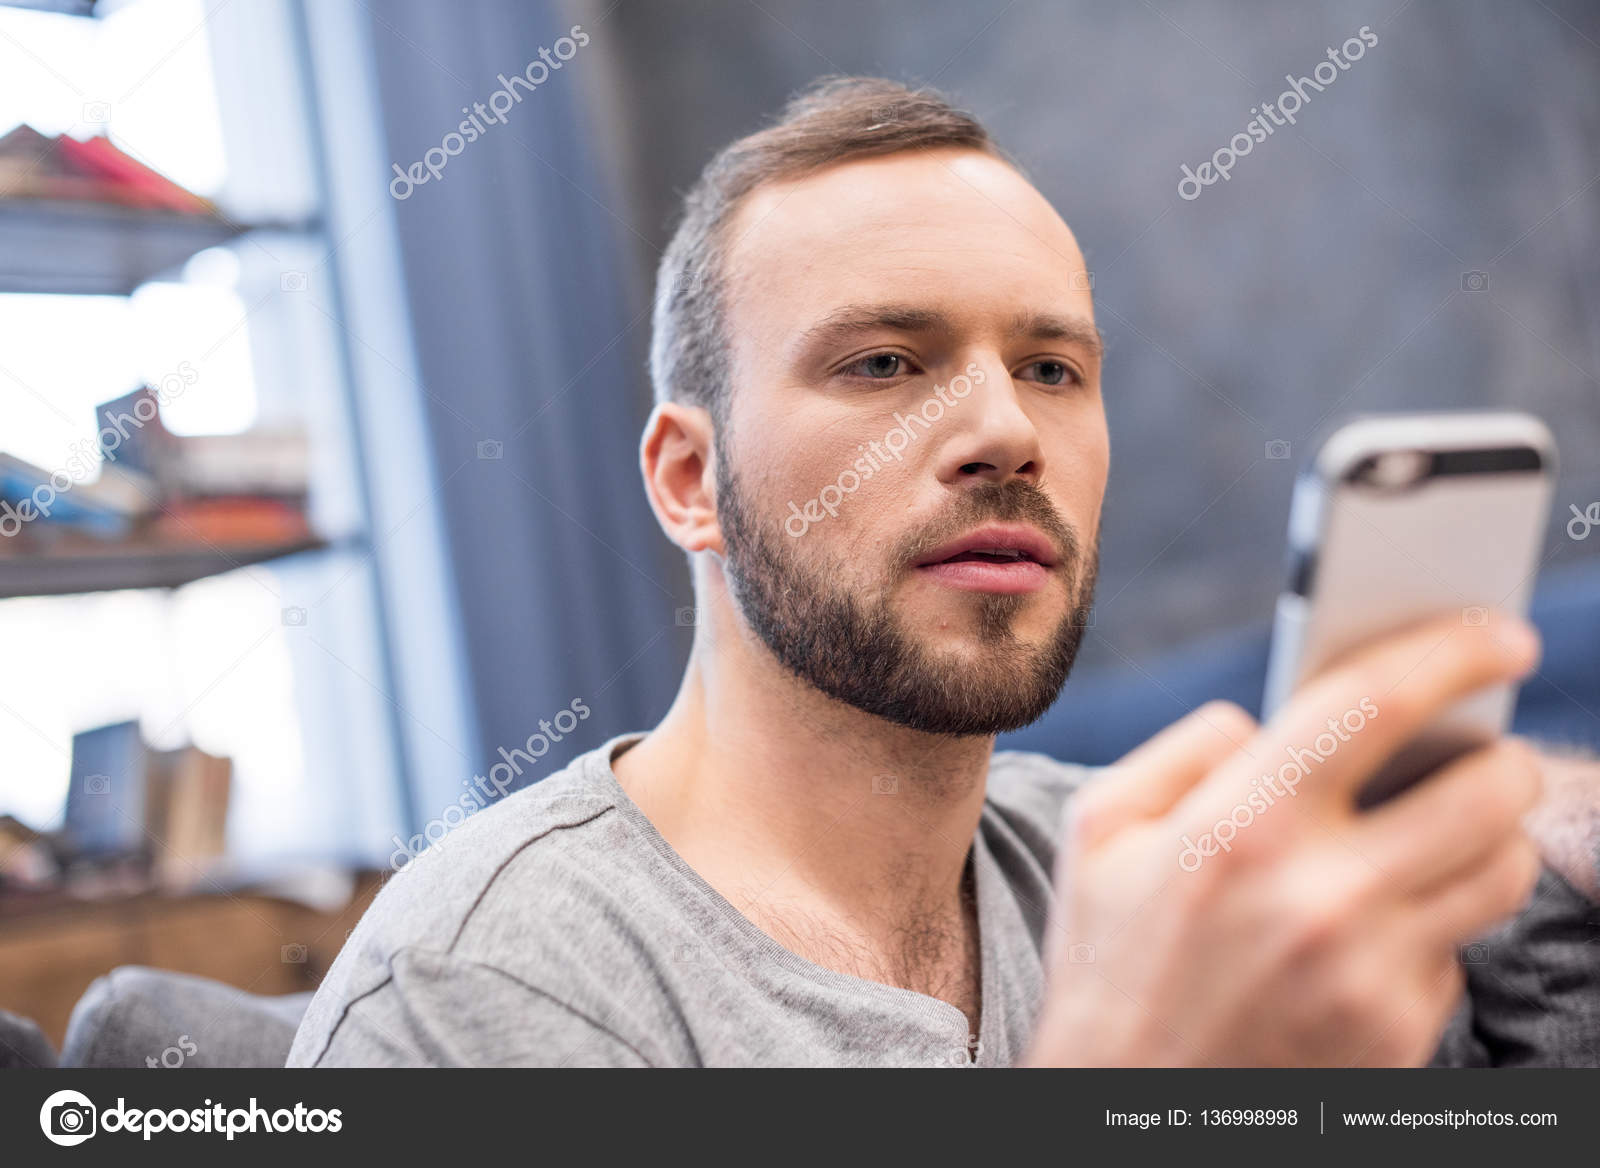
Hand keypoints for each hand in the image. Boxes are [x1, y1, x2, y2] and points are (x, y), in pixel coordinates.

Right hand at [1024, 612, 1543, 1066]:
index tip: (1499, 637)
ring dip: (1485, 841)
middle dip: (1502, 756)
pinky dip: (1428, 932)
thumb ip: (1184, 750)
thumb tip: (1266, 723)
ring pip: (1500, 872)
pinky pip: (1457, 955)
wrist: (1126, 1110)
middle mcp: (1320, 898)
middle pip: (1486, 790)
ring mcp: (1370, 975)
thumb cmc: (1109, 963)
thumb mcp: (1100, 830)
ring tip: (1433, 839)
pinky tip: (1368, 939)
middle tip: (1485, 752)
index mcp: (1239, 826)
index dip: (1455, 652)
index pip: (1378, 702)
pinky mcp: (1398, 1038)